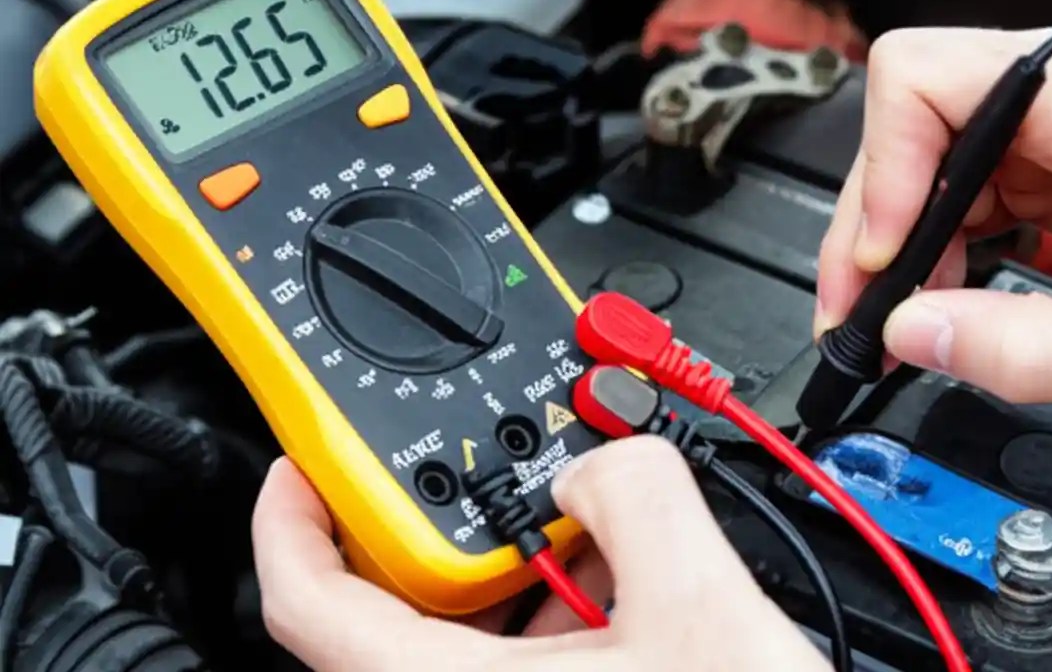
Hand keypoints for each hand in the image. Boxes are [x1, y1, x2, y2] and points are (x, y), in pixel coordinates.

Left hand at [251, 437, 828, 671]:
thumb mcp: (707, 612)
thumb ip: (641, 496)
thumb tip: (605, 457)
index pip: (305, 603)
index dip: (290, 516)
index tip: (307, 464)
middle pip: (386, 612)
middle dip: (443, 530)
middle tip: (489, 484)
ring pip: (456, 644)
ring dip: (506, 575)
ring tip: (575, 530)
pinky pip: (508, 670)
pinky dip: (541, 621)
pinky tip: (610, 596)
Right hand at [816, 20, 1051, 410]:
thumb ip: (1026, 352)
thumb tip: (916, 335)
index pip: (925, 79)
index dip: (884, 171)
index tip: (884, 259)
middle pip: (913, 119)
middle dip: (879, 222)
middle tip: (867, 310)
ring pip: (930, 151)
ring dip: (909, 238)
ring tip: (924, 311)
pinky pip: (969, 176)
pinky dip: (946, 238)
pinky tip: (961, 287)